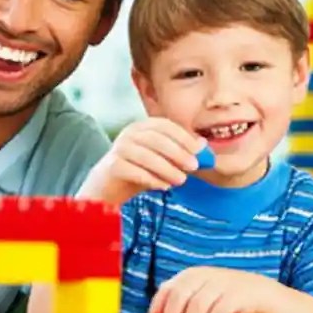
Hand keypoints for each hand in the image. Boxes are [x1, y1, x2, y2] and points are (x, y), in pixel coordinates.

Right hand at [80, 118, 205, 204]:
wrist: (109, 185)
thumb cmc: (139, 169)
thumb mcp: (162, 159)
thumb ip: (181, 152)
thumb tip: (203, 145)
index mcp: (142, 126)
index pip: (165, 125)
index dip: (183, 136)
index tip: (199, 150)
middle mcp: (129, 133)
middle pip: (156, 139)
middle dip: (178, 152)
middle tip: (194, 166)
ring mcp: (119, 148)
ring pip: (146, 155)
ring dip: (167, 168)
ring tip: (181, 180)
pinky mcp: (112, 165)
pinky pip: (134, 171)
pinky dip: (151, 178)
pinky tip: (164, 187)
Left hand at [145, 267, 273, 312]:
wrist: (266, 298)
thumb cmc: (229, 304)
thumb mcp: (203, 302)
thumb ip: (182, 309)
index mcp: (193, 275)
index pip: (166, 289)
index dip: (156, 310)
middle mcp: (206, 275)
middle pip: (179, 295)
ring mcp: (224, 282)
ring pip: (197, 303)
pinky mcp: (240, 294)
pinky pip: (218, 310)